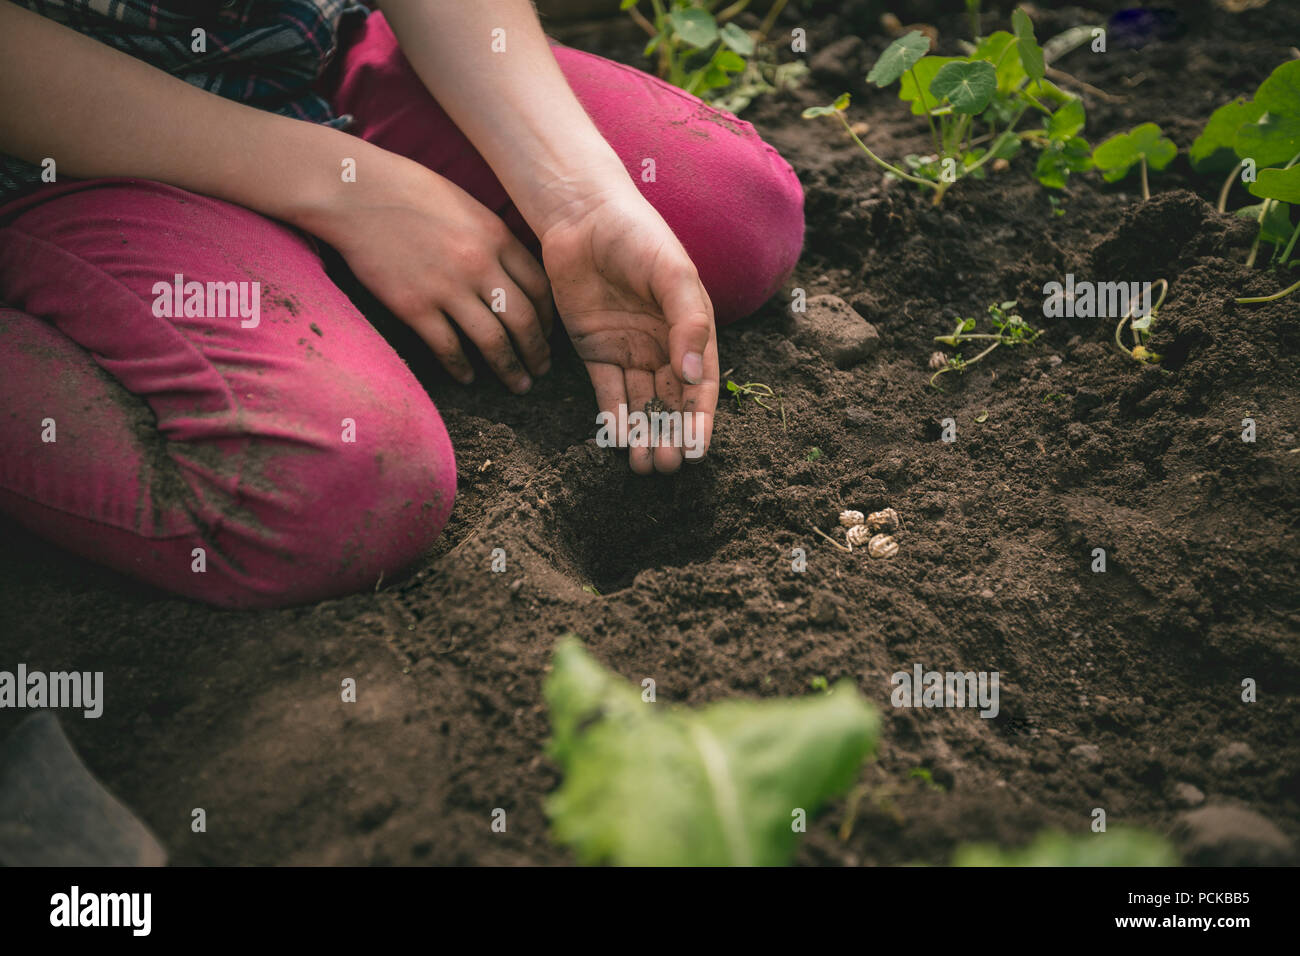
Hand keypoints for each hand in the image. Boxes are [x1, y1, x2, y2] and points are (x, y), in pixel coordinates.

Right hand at [312, 151, 553, 392]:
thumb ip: (494, 240)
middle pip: (523, 321)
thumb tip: (516, 277)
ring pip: (492, 341)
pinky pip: (448, 348)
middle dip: (537, 352)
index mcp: (497, 236)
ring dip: (509, 368)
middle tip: (541, 371)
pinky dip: (462, 367)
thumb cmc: (410, 193)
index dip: (549, 319)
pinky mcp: (414, 307)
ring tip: (517, 384)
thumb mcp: (467, 207)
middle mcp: (479, 265)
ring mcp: (446, 288)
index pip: (540, 289)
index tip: (548, 336)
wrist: (355, 193)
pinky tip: (468, 377)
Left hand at [539, 184, 718, 473]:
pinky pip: (608, 392)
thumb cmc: (638, 236)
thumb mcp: (672, 273)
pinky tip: (617, 440)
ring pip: (640, 403)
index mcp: (692, 328)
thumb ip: (687, 320)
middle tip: (665, 465)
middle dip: (669, 436)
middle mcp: (664, 344)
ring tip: (643, 465)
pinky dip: (614, 417)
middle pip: (670, 402)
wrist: (582, 216)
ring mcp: (629, 349)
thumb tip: (693, 373)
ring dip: (643, 434)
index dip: (699, 420)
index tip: (697, 450)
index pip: (700, 385)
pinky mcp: (596, 351)